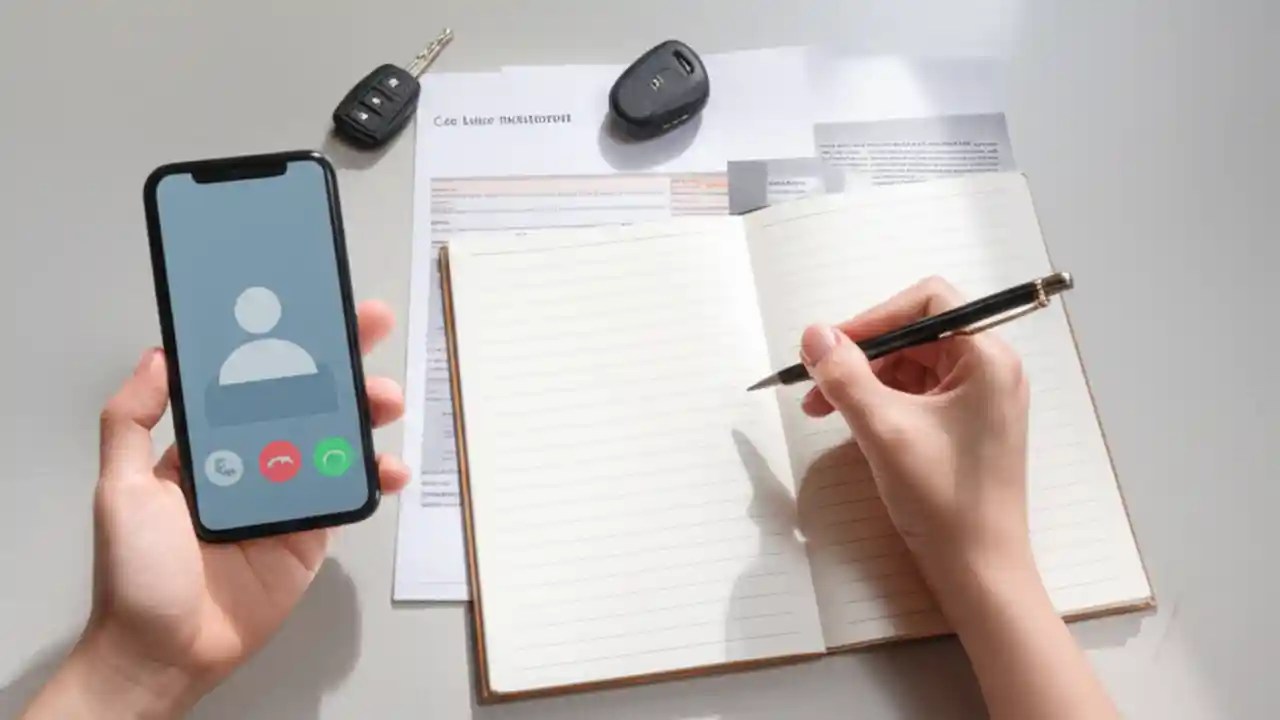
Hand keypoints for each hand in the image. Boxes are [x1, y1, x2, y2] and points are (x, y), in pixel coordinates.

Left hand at [25, 301, 407, 718]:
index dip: (281, 338)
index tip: (306, 303)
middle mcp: (253, 458)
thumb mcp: (118, 489)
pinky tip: (390, 467)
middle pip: (304, 397)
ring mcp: (288, 492)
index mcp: (209, 442)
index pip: (250, 376)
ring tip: (384, 399)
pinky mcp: (313, 530)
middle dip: (339, 358)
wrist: (167, 653)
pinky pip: (349, 493)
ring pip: (336, 438)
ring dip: (366, 411)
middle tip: (368, 324)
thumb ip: (131, 422)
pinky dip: (376, 477)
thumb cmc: (136, 572)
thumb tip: (158, 355)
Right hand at [800, 281, 1121, 718]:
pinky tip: (852, 424)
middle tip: (816, 383)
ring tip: (824, 410)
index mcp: (987, 358)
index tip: (831, 346)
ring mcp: (981, 400)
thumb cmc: (943, 498)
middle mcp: (991, 370)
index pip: (928, 301)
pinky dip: (881, 403)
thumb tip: (814, 334)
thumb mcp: (884, 429)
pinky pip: (917, 396)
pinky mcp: (967, 426)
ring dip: (865, 380)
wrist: (979, 570)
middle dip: (862, 355)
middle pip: (916, 334)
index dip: (873, 317)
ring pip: (911, 366)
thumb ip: (846, 375)